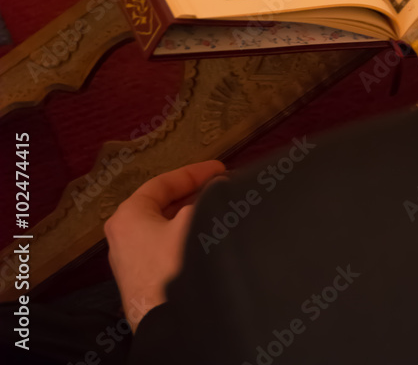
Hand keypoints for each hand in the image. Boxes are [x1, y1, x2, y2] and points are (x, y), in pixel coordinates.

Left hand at [104, 159, 225, 330]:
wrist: (169, 324)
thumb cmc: (174, 267)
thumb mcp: (194, 220)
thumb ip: (207, 197)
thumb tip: (218, 187)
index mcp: (128, 215)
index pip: (163, 183)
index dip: (195, 172)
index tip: (219, 169)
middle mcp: (122, 237)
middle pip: (163, 204)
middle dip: (193, 194)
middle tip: (220, 186)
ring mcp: (130, 262)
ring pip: (165, 227)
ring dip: (191, 216)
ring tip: (216, 210)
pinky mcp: (143, 282)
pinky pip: (164, 247)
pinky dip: (184, 237)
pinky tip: (204, 237)